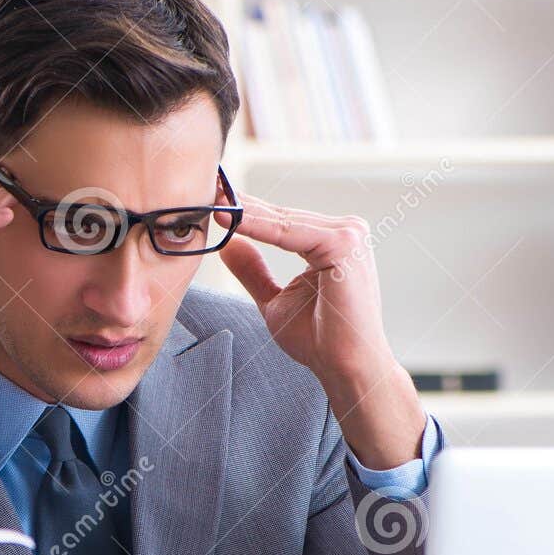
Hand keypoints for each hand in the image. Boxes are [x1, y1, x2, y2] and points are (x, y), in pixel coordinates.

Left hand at [216, 197, 424, 470]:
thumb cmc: (319, 339)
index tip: (209, 199)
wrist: (345, 366)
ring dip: (244, 212)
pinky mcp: (345, 243)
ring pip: (283, 220)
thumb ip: (254, 271)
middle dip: (239, 205)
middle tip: (204, 188)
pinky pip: (290, 232)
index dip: (243, 212)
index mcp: (331, 241)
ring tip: (210, 199)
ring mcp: (349, 234)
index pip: (280, 221)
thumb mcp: (274, 300)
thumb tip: (227, 244)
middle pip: (281, 215)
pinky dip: (259, 226)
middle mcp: (345, 231)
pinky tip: (231, 217)